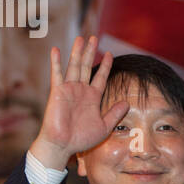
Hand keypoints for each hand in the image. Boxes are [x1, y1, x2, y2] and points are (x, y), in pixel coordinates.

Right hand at [31, 36, 128, 167]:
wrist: (63, 145)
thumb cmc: (81, 139)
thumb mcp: (104, 127)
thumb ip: (115, 114)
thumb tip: (127, 102)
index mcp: (92, 97)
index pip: (101, 77)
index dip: (106, 65)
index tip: (110, 53)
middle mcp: (81, 90)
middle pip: (87, 67)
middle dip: (90, 52)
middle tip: (93, 37)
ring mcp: (69, 90)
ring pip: (75, 66)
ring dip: (78, 52)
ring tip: (81, 38)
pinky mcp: (58, 92)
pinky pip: (57, 74)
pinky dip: (56, 62)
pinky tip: (56, 49)